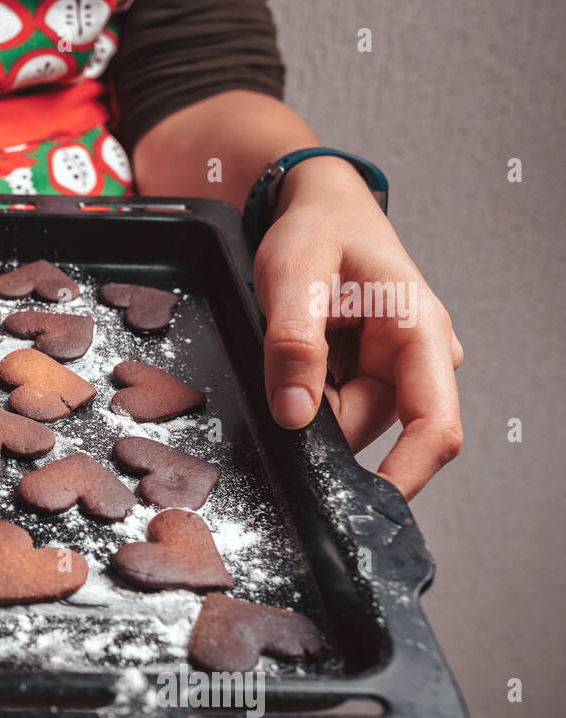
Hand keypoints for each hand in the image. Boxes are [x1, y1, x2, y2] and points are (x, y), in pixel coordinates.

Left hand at [253, 156, 462, 498]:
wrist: (318, 208)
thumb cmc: (317, 230)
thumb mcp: (292, 276)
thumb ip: (293, 343)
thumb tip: (295, 414)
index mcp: (421, 334)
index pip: (434, 427)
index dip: (405, 476)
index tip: (367, 508)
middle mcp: (421, 359)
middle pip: (366, 430)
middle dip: (317, 414)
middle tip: (284, 363)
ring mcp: (399, 371)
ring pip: (343, 423)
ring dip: (309, 398)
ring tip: (297, 341)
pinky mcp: (375, 377)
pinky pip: (333, 408)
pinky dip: (308, 391)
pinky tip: (305, 353)